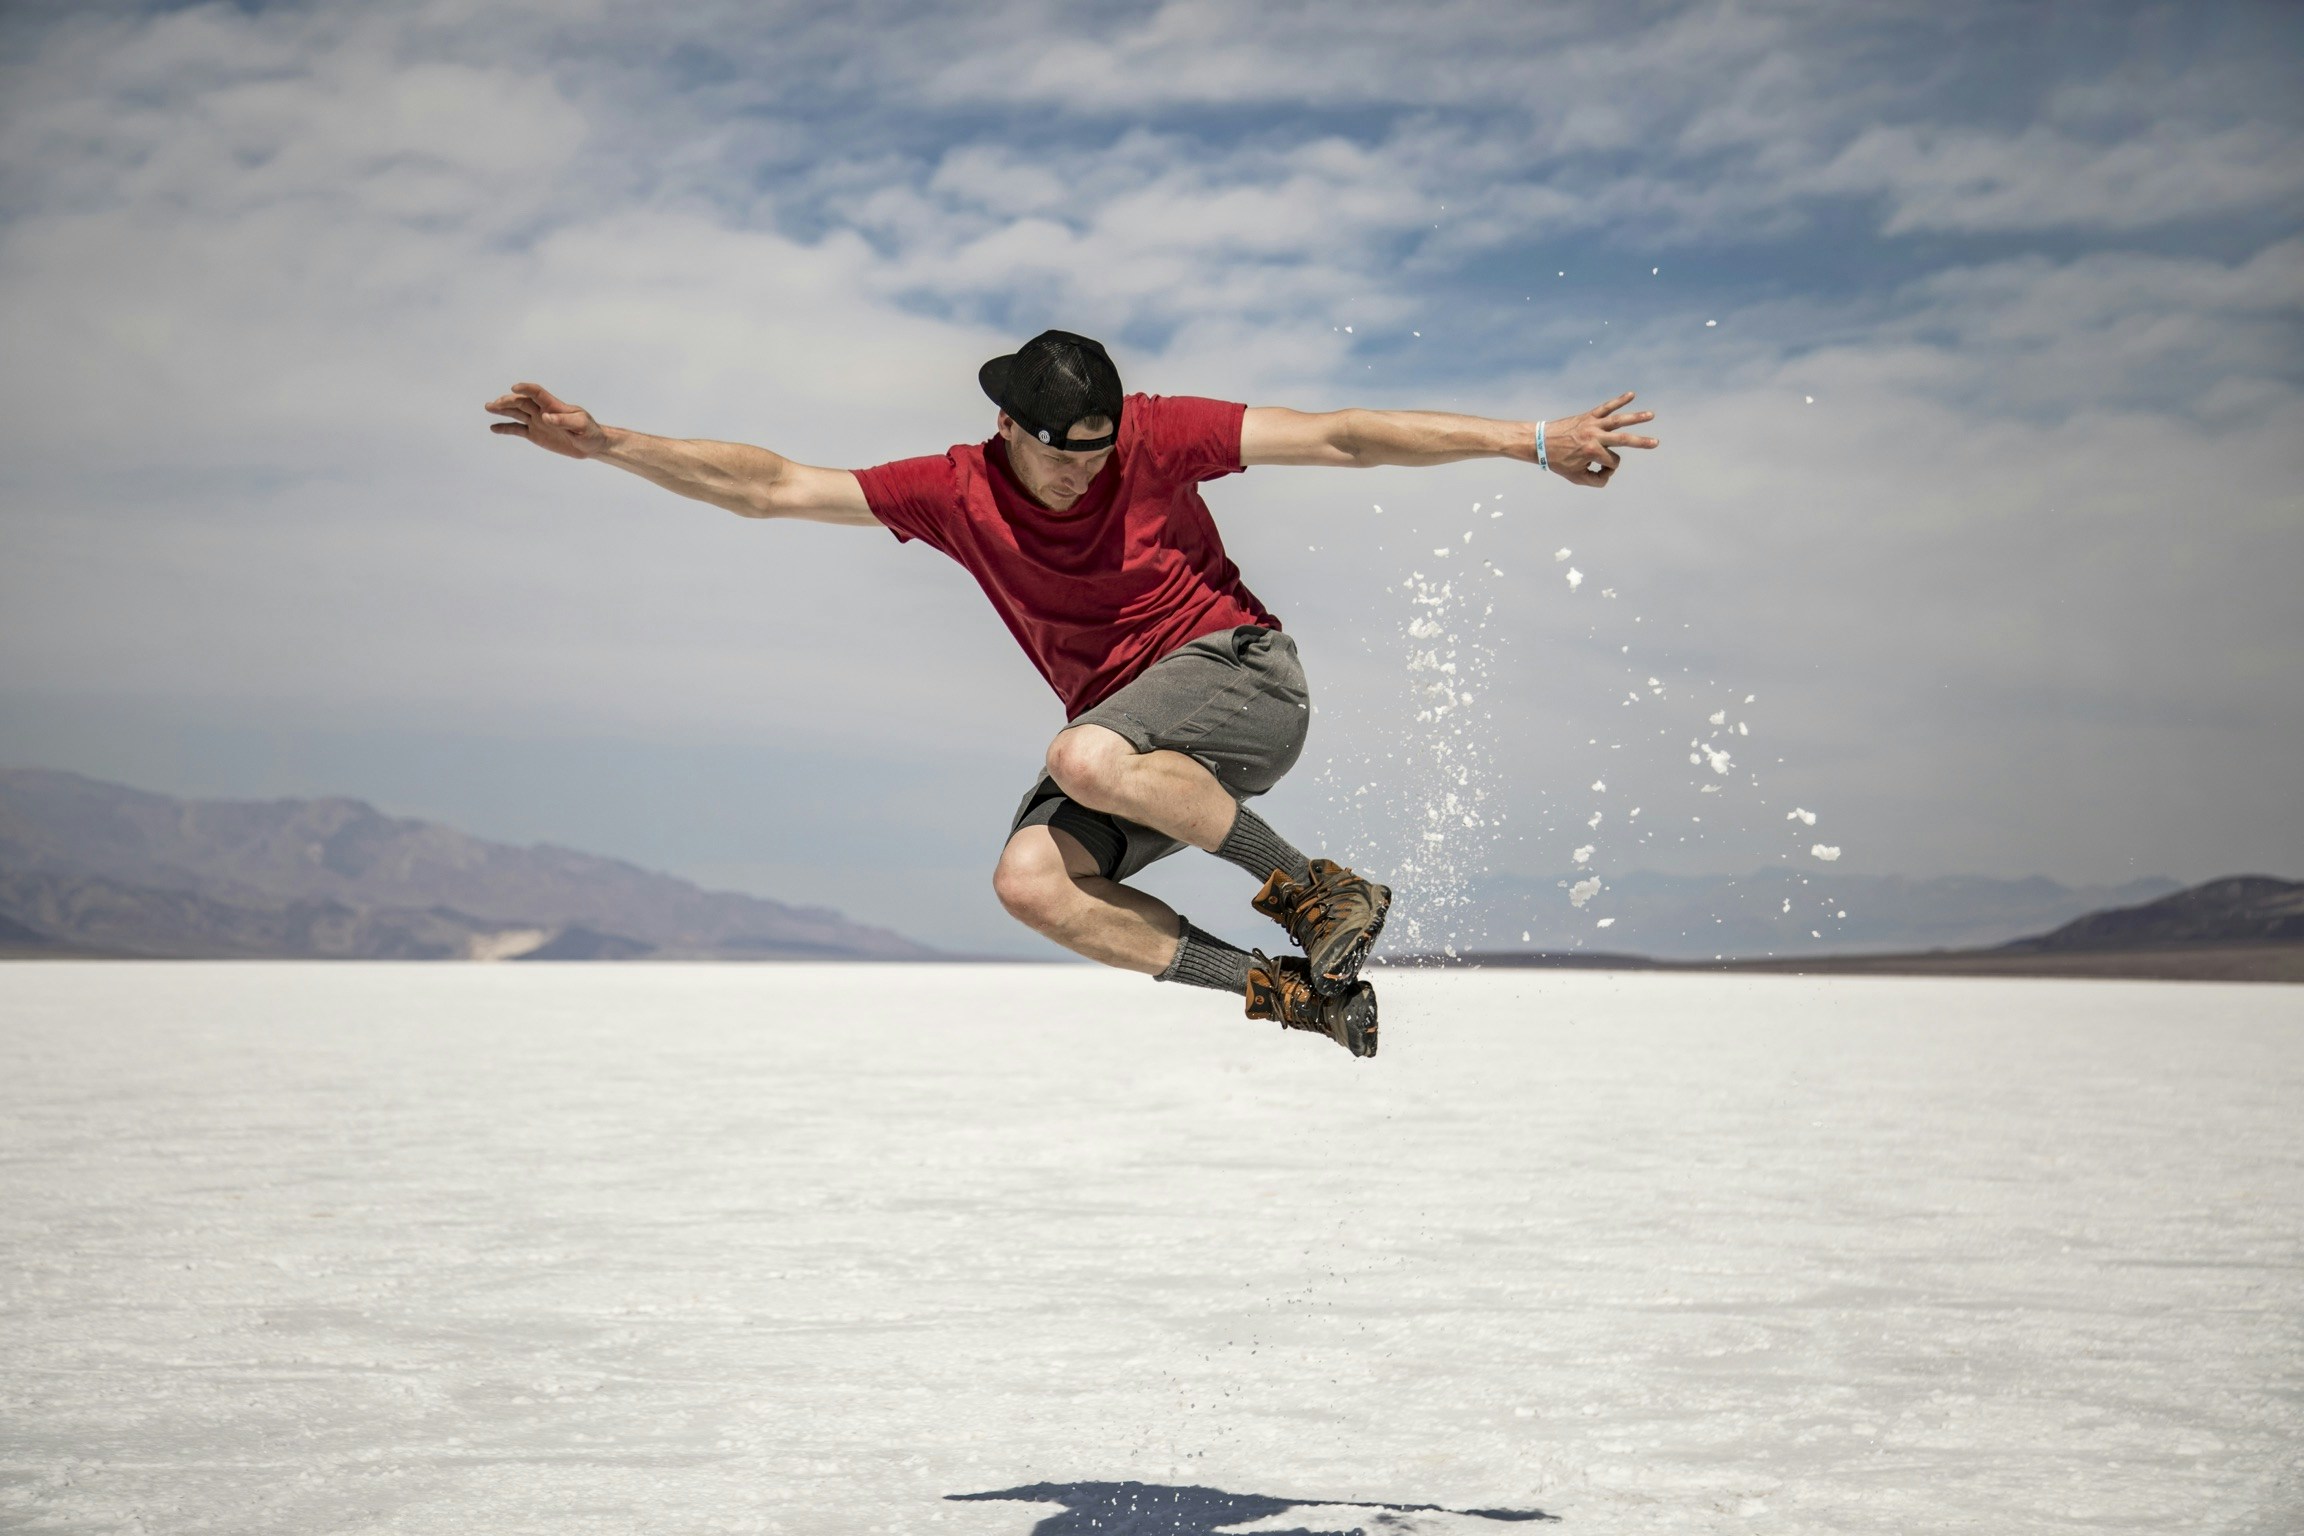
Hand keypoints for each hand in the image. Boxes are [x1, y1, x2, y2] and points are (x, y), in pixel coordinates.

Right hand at [484, 382, 608, 459]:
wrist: (591, 444)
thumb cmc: (589, 432)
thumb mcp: (581, 426)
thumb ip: (564, 421)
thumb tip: (546, 417)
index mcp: (554, 406)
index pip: (537, 393)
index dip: (526, 389)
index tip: (515, 388)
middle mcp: (542, 411)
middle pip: (522, 402)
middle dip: (508, 402)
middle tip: (495, 404)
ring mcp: (537, 422)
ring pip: (516, 413)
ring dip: (502, 410)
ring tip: (489, 407)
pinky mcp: (535, 434)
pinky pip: (517, 430)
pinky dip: (505, 428)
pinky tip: (493, 428)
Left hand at [1540, 392, 1658, 487]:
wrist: (1540, 443)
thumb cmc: (1558, 462)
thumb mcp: (1576, 478)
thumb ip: (1596, 480)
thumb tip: (1609, 471)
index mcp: (1592, 452)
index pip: (1613, 463)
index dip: (1607, 469)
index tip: (1596, 469)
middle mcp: (1595, 436)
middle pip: (1624, 439)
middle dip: (1641, 443)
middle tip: (1656, 443)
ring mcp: (1592, 424)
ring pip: (1618, 420)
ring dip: (1636, 417)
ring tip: (1651, 415)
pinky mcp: (1588, 416)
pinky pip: (1606, 407)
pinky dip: (1618, 400)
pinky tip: (1632, 394)